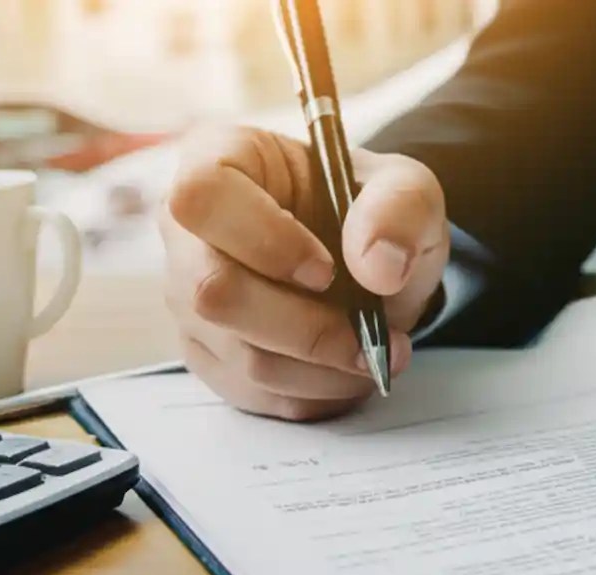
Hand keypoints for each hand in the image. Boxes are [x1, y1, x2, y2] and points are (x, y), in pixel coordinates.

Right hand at [160, 127, 449, 420]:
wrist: (371, 263)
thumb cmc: (373, 211)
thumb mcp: (408, 190)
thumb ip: (401, 209)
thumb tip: (378, 266)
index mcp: (220, 159)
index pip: (204, 196)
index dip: (264, 240)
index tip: (328, 270)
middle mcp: (187, 230)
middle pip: (212, 291)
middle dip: (307, 328)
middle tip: (372, 334)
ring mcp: (188, 297)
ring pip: (240, 354)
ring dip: (322, 369)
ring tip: (377, 354)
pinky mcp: (209, 353)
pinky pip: (252, 392)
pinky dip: (313, 393)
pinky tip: (346, 371)